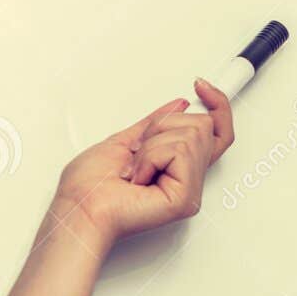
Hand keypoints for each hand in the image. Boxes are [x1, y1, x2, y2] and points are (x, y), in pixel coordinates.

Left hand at [51, 79, 235, 249]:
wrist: (78, 209)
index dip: (218, 105)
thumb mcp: (123, 140)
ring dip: (153, 144)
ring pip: (193, 134)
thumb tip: (179, 105)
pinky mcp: (187, 197)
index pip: (218, 132)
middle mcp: (188, 177)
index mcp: (177, 166)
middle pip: (204, 125)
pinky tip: (140, 178)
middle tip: (140, 150)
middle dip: (164, 126)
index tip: (201, 86)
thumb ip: (154, 123)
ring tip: (136, 168)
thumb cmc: (87, 188)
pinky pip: (181, 151)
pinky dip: (152, 156)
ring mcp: (190, 188)